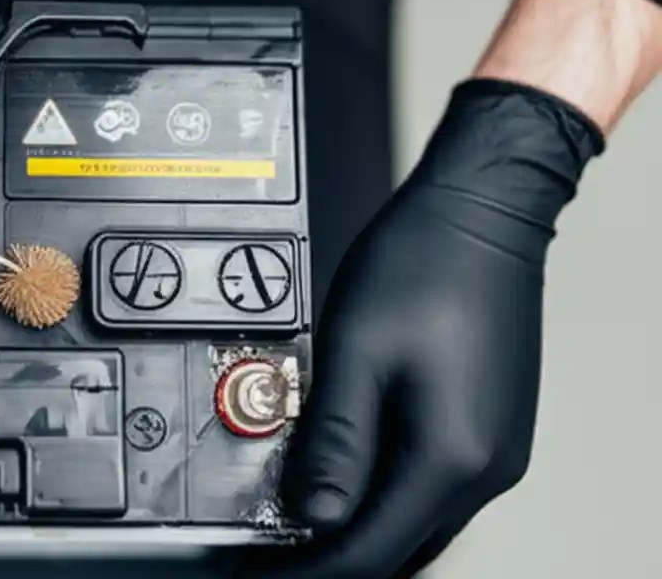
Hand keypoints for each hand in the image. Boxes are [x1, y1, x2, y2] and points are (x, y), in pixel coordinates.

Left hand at [245, 80, 602, 577]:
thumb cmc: (423, 262)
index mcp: (450, 457)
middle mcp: (484, 467)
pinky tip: (345, 482)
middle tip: (273, 553)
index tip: (259, 573)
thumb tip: (312, 517)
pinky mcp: (489, 429)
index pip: (370, 551)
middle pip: (398, 550)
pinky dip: (385, 499)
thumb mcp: (354, 353)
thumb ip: (332, 444)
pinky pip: (431, 490)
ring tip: (297, 521)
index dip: (308, 571)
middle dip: (333, 557)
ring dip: (360, 530)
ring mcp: (494, 451)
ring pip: (417, 524)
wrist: (481, 212)